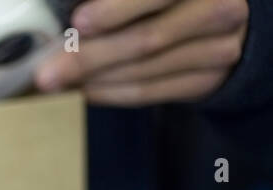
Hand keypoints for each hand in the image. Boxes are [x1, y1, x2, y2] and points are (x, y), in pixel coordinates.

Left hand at [35, 0, 248, 104]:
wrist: (229, 24)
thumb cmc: (175, 0)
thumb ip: (118, 1)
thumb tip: (75, 19)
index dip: (117, 10)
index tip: (79, 21)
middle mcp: (219, 10)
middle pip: (147, 38)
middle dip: (90, 55)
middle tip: (47, 71)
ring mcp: (220, 49)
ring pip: (145, 69)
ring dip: (93, 78)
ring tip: (56, 81)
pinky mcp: (208, 81)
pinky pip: (149, 92)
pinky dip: (109, 93)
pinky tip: (82, 91)